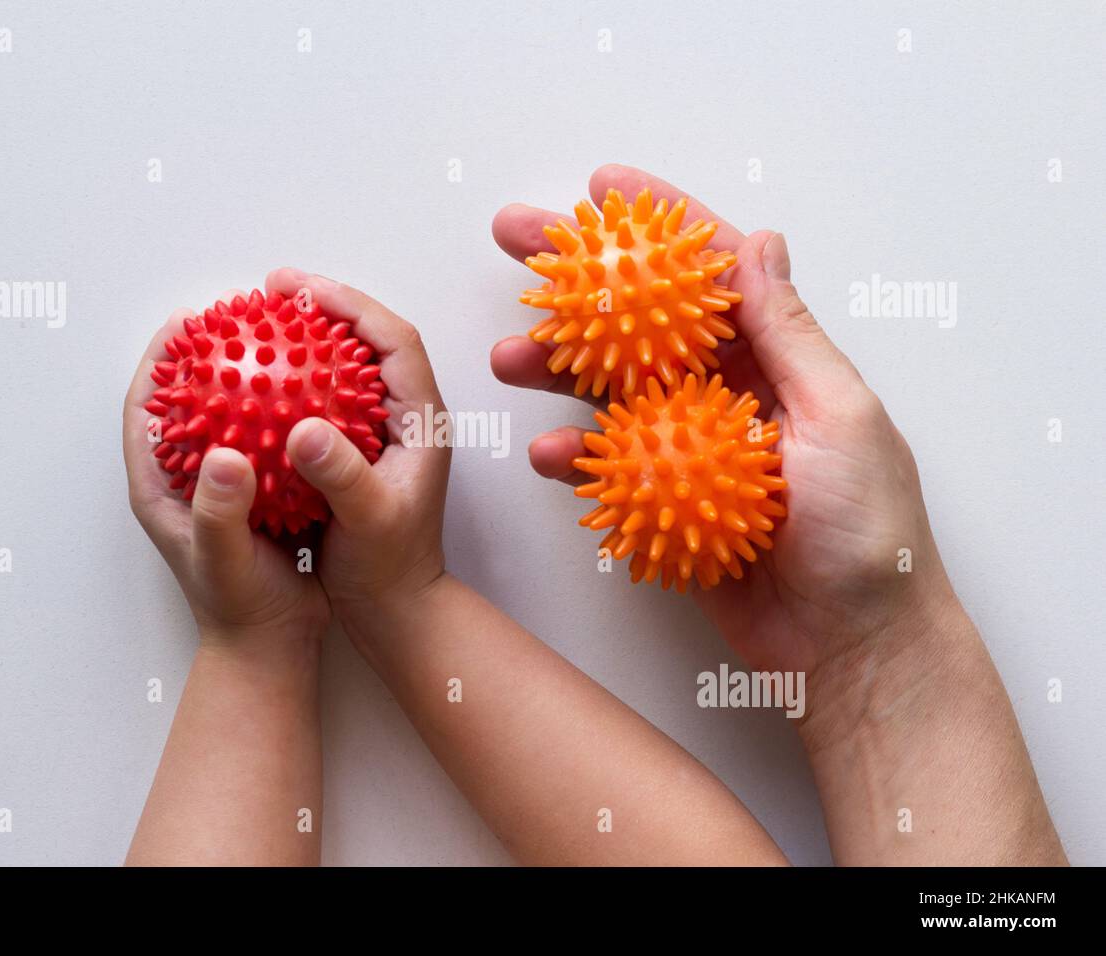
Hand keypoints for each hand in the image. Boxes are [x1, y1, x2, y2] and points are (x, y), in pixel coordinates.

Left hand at [123, 300, 329, 639]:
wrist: (270, 648)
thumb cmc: (240, 609)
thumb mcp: (225, 559)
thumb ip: (220, 511)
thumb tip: (225, 456)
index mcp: (159, 490)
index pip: (146, 410)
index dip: (159, 361)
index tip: (186, 320)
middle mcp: (185, 483)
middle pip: (184, 403)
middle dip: (203, 356)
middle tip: (235, 317)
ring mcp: (219, 490)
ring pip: (227, 419)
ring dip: (245, 380)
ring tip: (275, 341)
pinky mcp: (254, 498)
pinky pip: (265, 442)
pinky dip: (283, 415)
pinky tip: (317, 396)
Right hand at [263, 268, 450, 623]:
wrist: (396, 611)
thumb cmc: (390, 571)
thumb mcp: (370, 523)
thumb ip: (342, 476)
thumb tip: (305, 429)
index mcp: (421, 422)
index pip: (394, 340)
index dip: (352, 305)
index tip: (302, 289)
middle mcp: (404, 417)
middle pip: (369, 339)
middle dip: (325, 305)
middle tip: (274, 288)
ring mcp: (380, 433)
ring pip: (345, 364)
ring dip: (308, 336)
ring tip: (263, 318)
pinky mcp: (356, 451)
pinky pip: (324, 398)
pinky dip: (293, 380)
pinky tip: (254, 381)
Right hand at [491, 164, 958, 677]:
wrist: (853, 645)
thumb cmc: (870, 532)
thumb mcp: (839, 417)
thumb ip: (790, 335)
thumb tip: (759, 242)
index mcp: (778, 360)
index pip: (712, 270)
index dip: (658, 222)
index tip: (603, 188)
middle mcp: (727, 393)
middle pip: (641, 318)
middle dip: (579, 278)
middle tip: (516, 240)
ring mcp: (690, 447)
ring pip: (608, 390)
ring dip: (556, 368)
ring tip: (506, 355)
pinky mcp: (664, 502)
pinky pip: (606, 467)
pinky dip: (572, 458)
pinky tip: (544, 450)